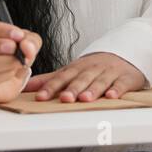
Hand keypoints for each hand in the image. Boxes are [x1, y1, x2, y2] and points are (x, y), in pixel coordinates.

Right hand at [0, 13, 42, 102]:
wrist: (10, 78)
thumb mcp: (25, 41)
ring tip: (19, 61)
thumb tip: (26, 45)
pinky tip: (13, 72)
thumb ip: (30, 40)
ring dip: (4, 62)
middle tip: (14, 48)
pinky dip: (4, 75)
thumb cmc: (12, 54)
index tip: (18, 35)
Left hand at [23, 52, 146, 101]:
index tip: (41, 96)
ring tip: (85, 98)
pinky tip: (112, 95)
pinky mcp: (125, 78)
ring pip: (100, 81)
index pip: (62, 77)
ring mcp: (109, 72)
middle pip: (81, 79)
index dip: (51, 87)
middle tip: (64, 98)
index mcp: (77, 68)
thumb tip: (27, 85)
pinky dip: (117, 89)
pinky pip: (121, 83)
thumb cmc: (94, 66)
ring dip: (92, 90)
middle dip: (72, 88)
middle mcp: (93, 69)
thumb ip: (50, 79)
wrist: (124, 52)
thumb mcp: (72, 70)